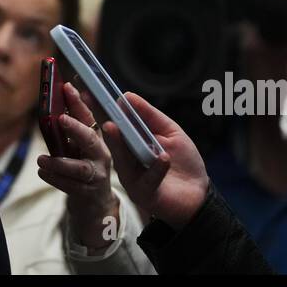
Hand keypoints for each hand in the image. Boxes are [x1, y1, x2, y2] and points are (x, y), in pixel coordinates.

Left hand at [36, 82, 119, 252]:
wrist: (95, 203)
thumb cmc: (83, 167)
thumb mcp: (78, 146)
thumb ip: (70, 126)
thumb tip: (60, 95)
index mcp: (97, 139)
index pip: (88, 117)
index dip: (78, 102)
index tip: (67, 87)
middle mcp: (100, 155)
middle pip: (90, 139)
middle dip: (76, 128)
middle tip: (60, 119)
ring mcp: (96, 175)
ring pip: (79, 168)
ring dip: (59, 162)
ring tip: (41, 159)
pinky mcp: (87, 193)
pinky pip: (70, 186)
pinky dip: (55, 178)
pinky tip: (42, 172)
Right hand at [89, 89, 209, 231]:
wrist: (199, 195)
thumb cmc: (183, 162)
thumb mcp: (170, 132)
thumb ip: (149, 115)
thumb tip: (126, 96)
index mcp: (129, 143)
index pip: (112, 123)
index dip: (99, 108)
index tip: (87, 91)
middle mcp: (125, 160)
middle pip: (112, 140)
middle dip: (101, 121)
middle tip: (91, 104)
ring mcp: (132, 178)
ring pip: (122, 159)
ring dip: (118, 143)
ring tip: (114, 127)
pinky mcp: (144, 194)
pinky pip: (148, 179)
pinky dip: (156, 168)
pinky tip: (163, 158)